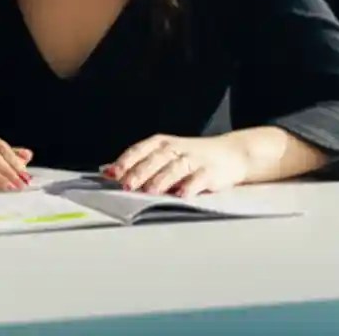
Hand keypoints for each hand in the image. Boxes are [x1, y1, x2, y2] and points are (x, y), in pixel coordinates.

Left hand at [103, 133, 248, 197]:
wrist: (230, 154)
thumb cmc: (190, 156)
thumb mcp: (164, 154)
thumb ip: (139, 163)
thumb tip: (108, 171)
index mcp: (161, 143)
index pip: (139, 150)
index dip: (125, 162)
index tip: (112, 174)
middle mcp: (176, 148)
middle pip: (155, 159)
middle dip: (139, 172)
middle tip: (126, 185)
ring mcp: (194, 159)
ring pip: (174, 168)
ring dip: (161, 179)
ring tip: (150, 191)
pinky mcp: (210, 172)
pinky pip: (198, 179)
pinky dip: (190, 186)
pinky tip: (181, 195)